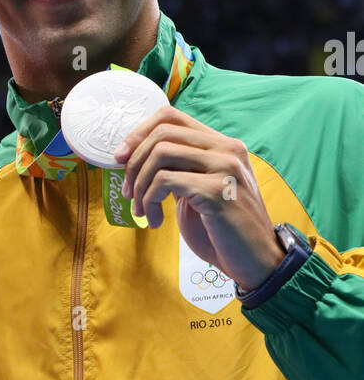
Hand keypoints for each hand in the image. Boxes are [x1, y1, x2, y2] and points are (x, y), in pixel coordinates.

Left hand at [113, 105, 284, 289]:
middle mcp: (227, 149)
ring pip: (160, 153)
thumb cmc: (224, 231)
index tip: (120, 158)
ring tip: (142, 211)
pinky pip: (165, 181)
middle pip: (162, 133)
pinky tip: (156, 221)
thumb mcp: (198, 191)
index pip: (171, 117)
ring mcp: (224, 167)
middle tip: (128, 192)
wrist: (257, 262)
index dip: (138, 133)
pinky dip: (150, 201)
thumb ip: (179, 170)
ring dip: (140, 185)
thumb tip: (135, 158)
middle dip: (134, 163)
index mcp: (222, 145)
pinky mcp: (216, 190)